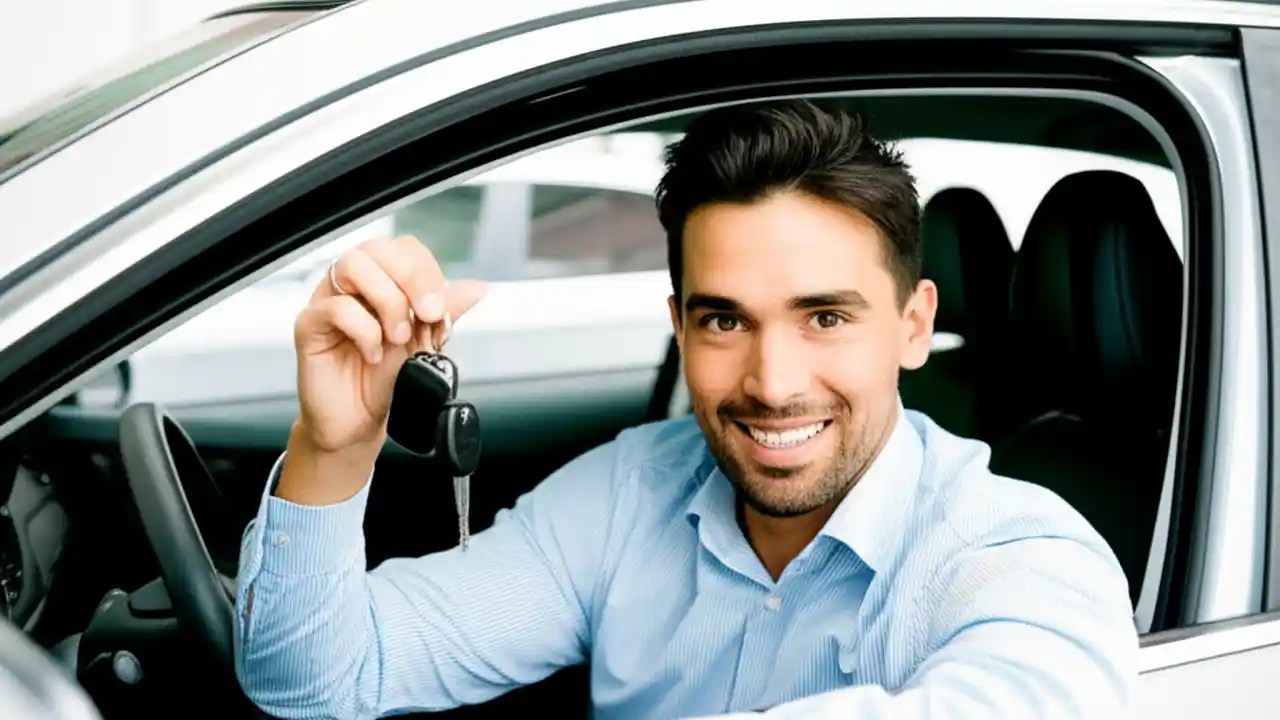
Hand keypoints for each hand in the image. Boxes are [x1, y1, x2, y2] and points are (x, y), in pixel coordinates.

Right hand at [292, 235, 486, 453]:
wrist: (360, 422)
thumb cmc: (385, 379)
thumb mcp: (425, 342)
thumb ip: (446, 312)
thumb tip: (476, 287)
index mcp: (382, 281)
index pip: (403, 248)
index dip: (425, 270)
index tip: (438, 307)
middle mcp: (353, 285)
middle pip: (377, 248)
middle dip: (411, 279)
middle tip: (426, 316)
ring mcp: (328, 300)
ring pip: (353, 265)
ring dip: (387, 300)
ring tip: (397, 337)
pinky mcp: (309, 325)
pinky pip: (335, 307)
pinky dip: (364, 330)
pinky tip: (372, 353)